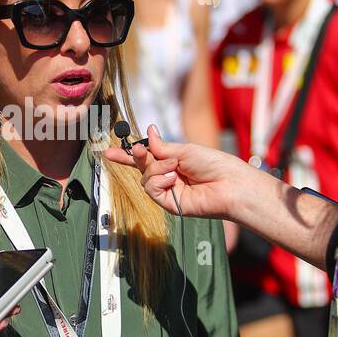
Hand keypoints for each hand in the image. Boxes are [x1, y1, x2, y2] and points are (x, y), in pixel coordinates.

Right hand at [103, 124, 250, 220]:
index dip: (127, 156)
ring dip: (156, 168)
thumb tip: (148, 132)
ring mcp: (168, 191)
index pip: (146, 158)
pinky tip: (172, 178)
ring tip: (174, 168)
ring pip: (145, 178)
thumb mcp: (185, 150)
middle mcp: (169, 177)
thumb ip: (162, 146)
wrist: (228, 184)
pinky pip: (151, 189)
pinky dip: (158, 180)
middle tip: (137, 150)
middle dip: (137, 157)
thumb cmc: (214, 165)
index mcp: (173, 162)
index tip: (109, 152)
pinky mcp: (169, 204)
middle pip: (142, 167)